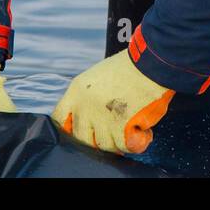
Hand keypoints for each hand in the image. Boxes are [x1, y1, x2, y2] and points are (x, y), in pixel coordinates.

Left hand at [51, 51, 173, 154]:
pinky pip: (124, 147)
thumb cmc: (131, 67)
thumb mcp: (99, 75)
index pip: (59, 119)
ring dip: (119, 140)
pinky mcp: (119, 127)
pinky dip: (135, 143)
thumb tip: (92, 119)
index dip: (71, 128)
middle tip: (116, 130)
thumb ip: (89, 97)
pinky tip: (143, 133)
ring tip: (134, 127)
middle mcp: (84, 107)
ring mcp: (100, 118)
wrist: (150, 62)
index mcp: (76, 91)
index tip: (84, 128)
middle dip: (98, 137)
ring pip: (104, 145)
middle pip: (82, 138)